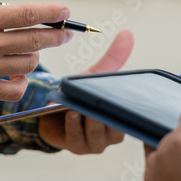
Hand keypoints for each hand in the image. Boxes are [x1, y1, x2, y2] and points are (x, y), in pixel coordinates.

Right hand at [0, 0, 72, 101]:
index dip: (52, 13)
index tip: (65, 12)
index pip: (28, 14)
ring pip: (28, 64)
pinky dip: (22, 83)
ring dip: (35, 56)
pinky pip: (15, 90)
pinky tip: (18, 76)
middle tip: (65, 34)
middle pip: (36, 39)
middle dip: (57, 36)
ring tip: (32, 51)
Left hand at [38, 30, 133, 154]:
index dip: (128, 110)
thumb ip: (113, 58)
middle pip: (115, 129)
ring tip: (82, 106)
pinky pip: (77, 138)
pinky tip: (72, 112)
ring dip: (89, 120)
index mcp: (120, 120)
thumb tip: (128, 33)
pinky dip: (74, 125)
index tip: (124, 98)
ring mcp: (94, 144)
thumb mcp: (95, 76)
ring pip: (97, 135)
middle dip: (107, 115)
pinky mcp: (76, 147)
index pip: (130, 118)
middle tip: (100, 101)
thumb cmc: (78, 94)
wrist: (49, 110)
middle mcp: (111, 135)